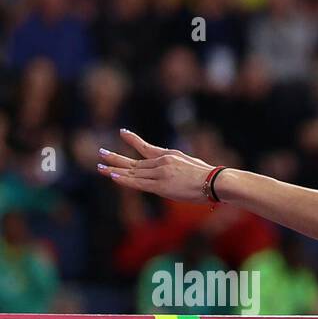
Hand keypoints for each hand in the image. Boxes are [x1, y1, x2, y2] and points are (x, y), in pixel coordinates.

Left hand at [96, 130, 216, 203]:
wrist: (216, 181)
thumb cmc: (211, 177)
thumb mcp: (193, 164)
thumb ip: (180, 165)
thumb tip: (177, 171)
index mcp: (170, 156)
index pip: (147, 148)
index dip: (133, 140)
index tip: (122, 132)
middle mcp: (161, 162)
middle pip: (135, 162)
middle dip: (116, 158)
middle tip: (101, 153)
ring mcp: (160, 173)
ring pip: (133, 173)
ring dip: (115, 170)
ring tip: (100, 167)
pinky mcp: (161, 186)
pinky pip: (138, 183)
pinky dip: (125, 180)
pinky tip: (113, 176)